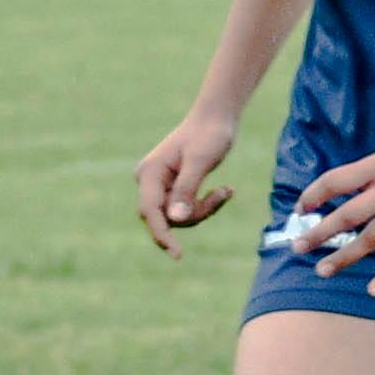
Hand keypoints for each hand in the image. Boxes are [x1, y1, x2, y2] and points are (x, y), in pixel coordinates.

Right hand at [134, 109, 237, 256]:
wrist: (216, 120)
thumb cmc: (210, 135)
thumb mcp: (201, 161)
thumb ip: (187, 190)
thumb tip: (175, 219)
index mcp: (149, 173)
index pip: (151, 212)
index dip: (162, 235)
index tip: (178, 254)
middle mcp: (149, 180)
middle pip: (165, 217)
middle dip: (194, 214)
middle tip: (221, 195)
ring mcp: (159, 186)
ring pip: (178, 216)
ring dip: (203, 209)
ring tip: (226, 190)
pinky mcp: (172, 189)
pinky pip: (186, 209)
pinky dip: (205, 204)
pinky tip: (225, 190)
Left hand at [292, 132, 374, 293]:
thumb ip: (365, 175)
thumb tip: (336, 197)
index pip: (335, 181)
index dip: (313, 196)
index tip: (300, 209)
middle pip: (348, 215)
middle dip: (320, 233)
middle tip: (298, 247)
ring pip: (371, 239)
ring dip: (345, 256)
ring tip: (322, 270)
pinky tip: (373, 289)